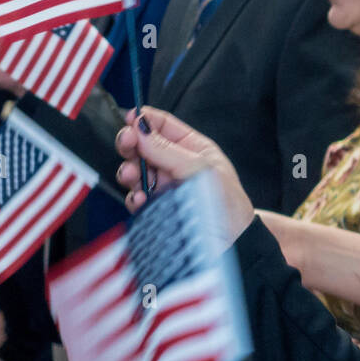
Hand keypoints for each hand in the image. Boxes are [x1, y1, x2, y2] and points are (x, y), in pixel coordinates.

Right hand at [115, 107, 254, 236]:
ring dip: (129, 170)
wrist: (232, 240)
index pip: (162, 125)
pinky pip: (136, 196)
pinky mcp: (157, 207)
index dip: (144, 119)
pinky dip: (133, 196)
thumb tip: (141, 129)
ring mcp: (164, 185)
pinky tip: (141, 198)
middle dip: (131, 143)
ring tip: (133, 176)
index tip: (130, 119)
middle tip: (127, 144)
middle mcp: (175, 164)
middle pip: (143, 145)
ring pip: (135, 170)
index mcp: (191, 147)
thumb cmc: (228, 202)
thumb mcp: (201, 169)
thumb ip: (168, 150)